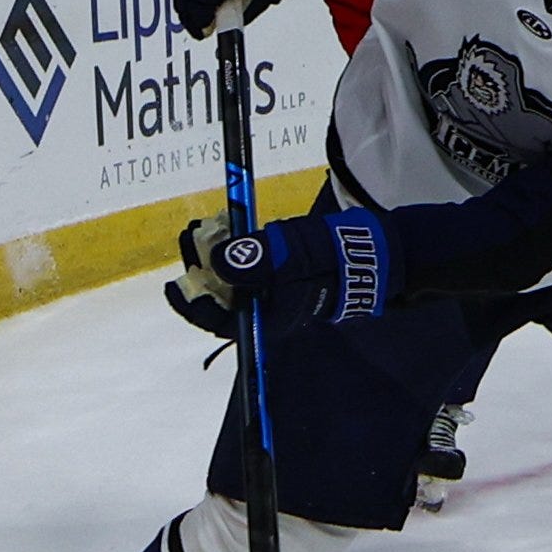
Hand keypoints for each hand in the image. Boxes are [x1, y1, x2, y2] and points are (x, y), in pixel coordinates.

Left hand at [167, 209, 396, 334]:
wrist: (376, 253)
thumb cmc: (335, 256)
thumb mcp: (293, 253)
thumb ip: (256, 259)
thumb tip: (217, 262)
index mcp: (272, 317)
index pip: (223, 321)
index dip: (195, 305)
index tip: (175, 286)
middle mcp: (271, 314)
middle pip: (225, 301)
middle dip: (205, 272)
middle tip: (191, 239)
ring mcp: (279, 299)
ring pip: (237, 285)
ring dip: (220, 261)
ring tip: (207, 230)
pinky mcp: (286, 283)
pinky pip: (252, 275)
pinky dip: (239, 257)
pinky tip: (233, 233)